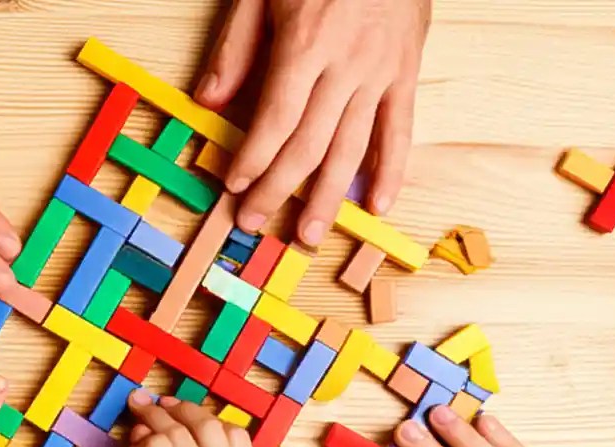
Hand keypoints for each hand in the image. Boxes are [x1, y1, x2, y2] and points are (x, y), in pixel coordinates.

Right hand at [110, 394, 265, 446]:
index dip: (138, 435)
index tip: (129, 439)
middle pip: (181, 430)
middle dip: (155, 413)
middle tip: (138, 403)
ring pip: (212, 426)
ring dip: (187, 412)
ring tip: (168, 408)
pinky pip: (239, 439)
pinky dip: (219, 425)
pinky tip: (202, 428)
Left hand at [196, 0, 430, 244]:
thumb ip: (236, 46)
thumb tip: (208, 101)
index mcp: (307, 43)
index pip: (277, 118)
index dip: (255, 158)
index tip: (235, 187)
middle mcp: (347, 66)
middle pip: (309, 142)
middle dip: (279, 188)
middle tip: (255, 222)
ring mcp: (381, 73)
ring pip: (352, 147)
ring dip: (327, 196)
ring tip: (307, 234)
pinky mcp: (406, 73)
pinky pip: (399, 130)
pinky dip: (391, 170)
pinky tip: (376, 205)